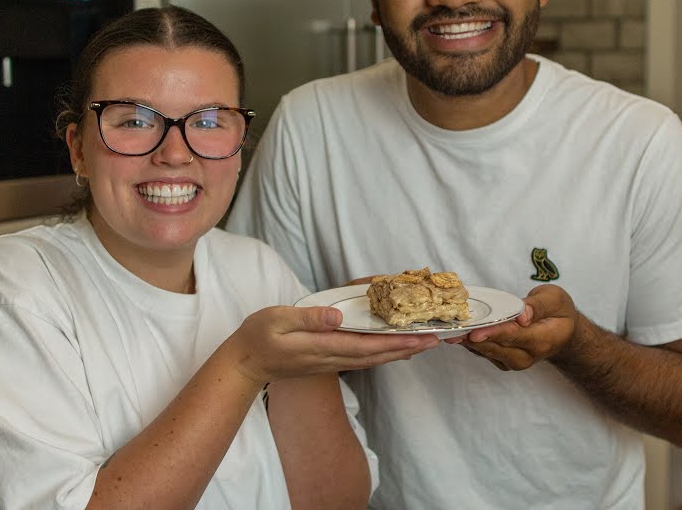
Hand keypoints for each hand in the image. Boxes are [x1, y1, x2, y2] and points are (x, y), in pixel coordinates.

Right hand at [226, 306, 438, 384]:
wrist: (245, 364)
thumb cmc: (258, 337)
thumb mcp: (277, 319)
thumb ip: (308, 318)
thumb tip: (337, 316)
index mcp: (321, 347)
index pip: (366, 346)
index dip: (395, 342)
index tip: (419, 338)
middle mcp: (331, 358)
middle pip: (377, 356)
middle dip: (407, 348)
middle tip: (436, 340)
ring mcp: (330, 363)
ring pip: (372, 360)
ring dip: (399, 352)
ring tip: (423, 344)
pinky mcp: (328, 362)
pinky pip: (362, 360)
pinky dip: (383, 355)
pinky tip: (394, 350)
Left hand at [447, 285, 579, 370]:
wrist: (563, 334)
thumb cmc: (559, 313)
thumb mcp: (555, 300)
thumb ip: (538, 306)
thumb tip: (522, 315)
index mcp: (542, 340)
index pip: (513, 336)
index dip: (492, 333)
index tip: (474, 332)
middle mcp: (526, 356)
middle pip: (494, 346)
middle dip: (472, 336)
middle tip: (450, 327)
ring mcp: (513, 361)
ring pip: (485, 350)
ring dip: (466, 340)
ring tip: (447, 328)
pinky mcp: (502, 361)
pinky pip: (483, 351)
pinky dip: (470, 340)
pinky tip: (457, 330)